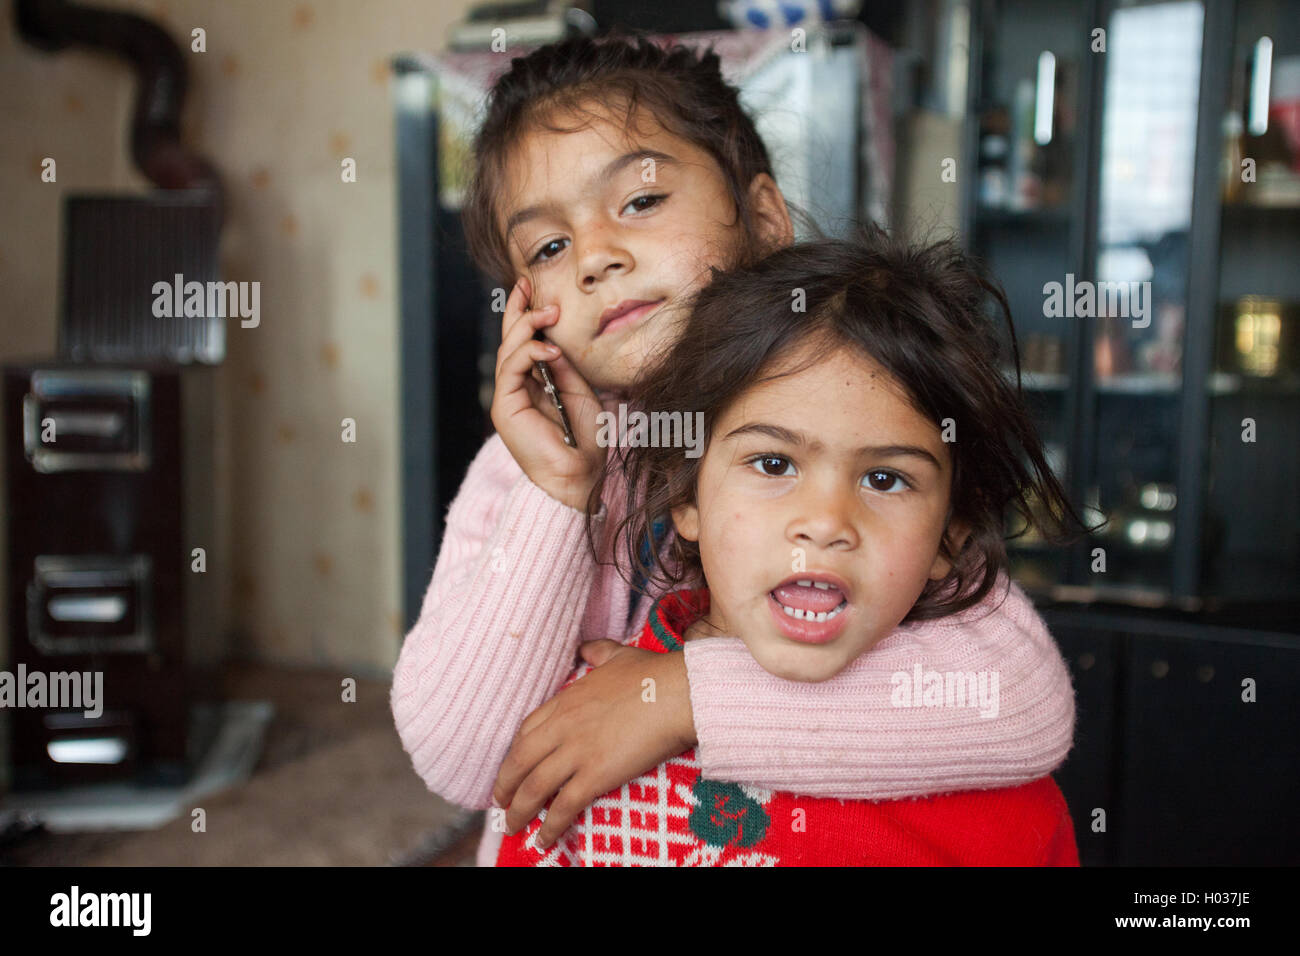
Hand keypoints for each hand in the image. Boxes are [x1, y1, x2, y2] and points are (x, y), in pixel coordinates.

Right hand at [490, 276, 604, 511]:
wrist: (579, 475)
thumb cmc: (584, 439)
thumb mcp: (579, 391)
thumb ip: (564, 366)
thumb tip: (553, 338)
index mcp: (533, 383)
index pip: (524, 342)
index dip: (524, 314)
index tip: (531, 288)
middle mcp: (516, 388)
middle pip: (509, 340)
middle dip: (518, 310)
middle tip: (529, 286)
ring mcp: (508, 397)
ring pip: (508, 351)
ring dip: (527, 328)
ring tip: (548, 314)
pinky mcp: (505, 407)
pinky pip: (511, 369)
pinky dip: (529, 354)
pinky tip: (550, 350)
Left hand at [492, 640, 697, 847]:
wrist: (677, 693)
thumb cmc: (653, 674)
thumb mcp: (617, 655)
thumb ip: (596, 652)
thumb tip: (586, 648)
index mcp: (566, 700)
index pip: (527, 730)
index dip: (516, 752)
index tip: (513, 766)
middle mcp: (563, 726)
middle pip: (520, 761)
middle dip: (505, 785)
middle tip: (499, 802)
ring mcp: (576, 751)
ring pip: (534, 787)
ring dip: (519, 811)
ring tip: (513, 826)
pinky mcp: (594, 775)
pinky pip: (564, 806)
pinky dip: (550, 826)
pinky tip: (544, 839)